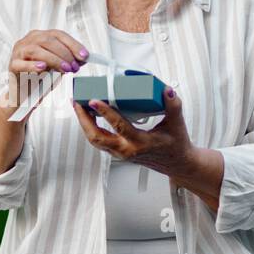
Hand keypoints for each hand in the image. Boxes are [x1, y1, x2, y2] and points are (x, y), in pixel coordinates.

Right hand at [0, 29, 88, 114]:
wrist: (24, 94)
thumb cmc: (40, 78)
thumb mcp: (57, 67)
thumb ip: (68, 60)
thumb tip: (83, 58)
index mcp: (39, 37)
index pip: (58, 35)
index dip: (73, 44)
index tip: (85, 56)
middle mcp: (28, 40)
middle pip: (48, 40)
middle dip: (65, 53)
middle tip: (75, 66)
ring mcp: (18, 52)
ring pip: (36, 50)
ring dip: (54, 59)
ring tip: (66, 69)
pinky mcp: (13, 65)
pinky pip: (22, 63)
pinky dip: (33, 65)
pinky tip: (43, 68)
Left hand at [70, 85, 193, 176]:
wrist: (176, 164)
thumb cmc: (176, 143)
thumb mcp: (177, 124)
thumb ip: (173, 105)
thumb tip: (165, 89)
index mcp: (140, 143)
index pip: (119, 126)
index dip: (105, 113)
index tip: (93, 100)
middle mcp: (126, 150)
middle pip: (96, 137)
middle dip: (83, 119)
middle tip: (76, 101)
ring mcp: (120, 154)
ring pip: (95, 140)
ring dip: (84, 123)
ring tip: (78, 105)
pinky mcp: (117, 152)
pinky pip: (99, 140)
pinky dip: (90, 127)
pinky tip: (88, 114)